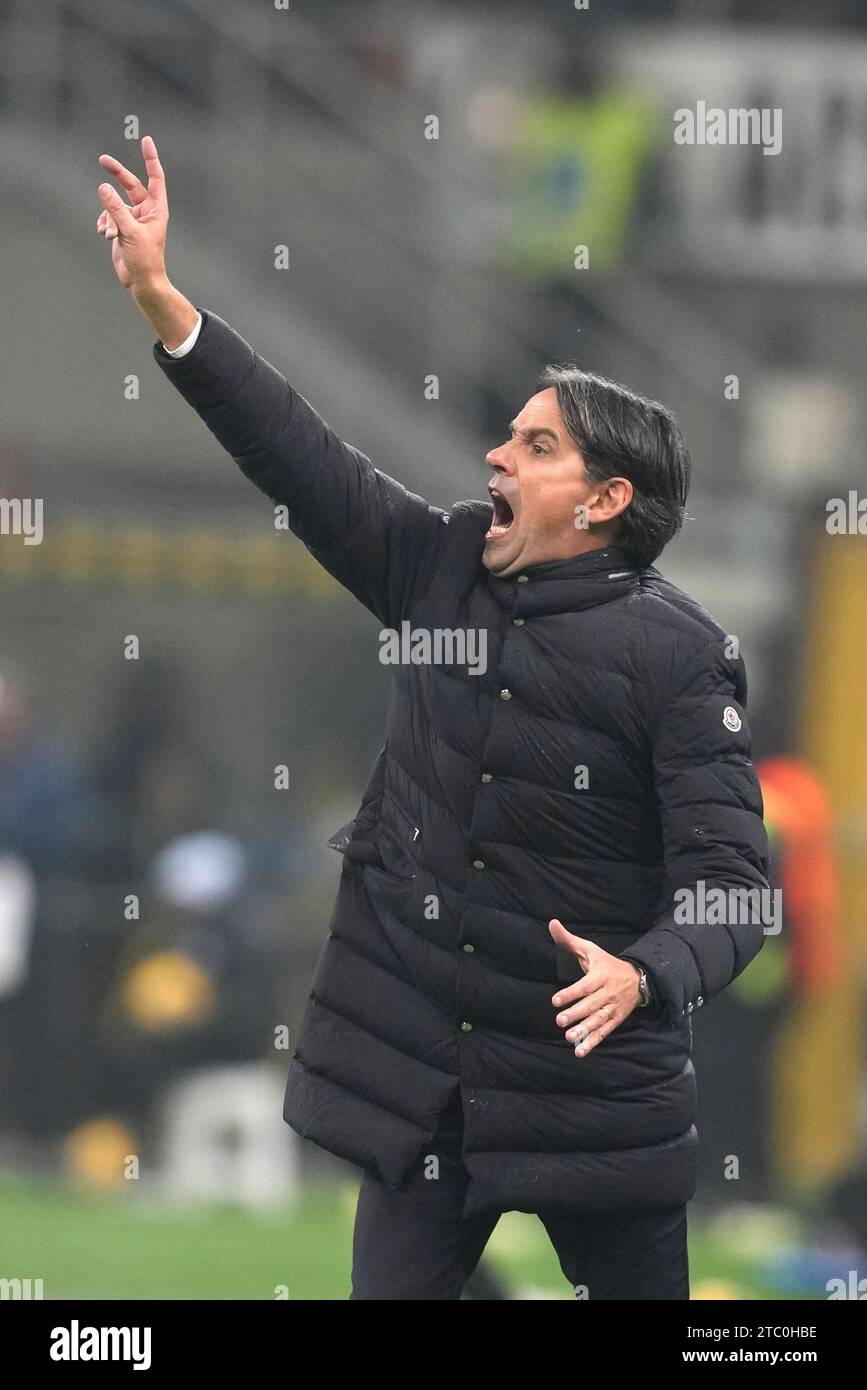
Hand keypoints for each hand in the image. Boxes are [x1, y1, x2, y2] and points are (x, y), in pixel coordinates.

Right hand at [96, 135, 168, 289]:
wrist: (140, 281)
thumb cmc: (144, 259)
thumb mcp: (130, 231)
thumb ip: (115, 209)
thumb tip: (103, 187)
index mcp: (156, 209)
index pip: (155, 178)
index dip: (151, 159)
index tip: (146, 140)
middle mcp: (145, 211)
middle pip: (130, 184)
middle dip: (116, 174)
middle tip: (103, 159)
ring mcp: (132, 218)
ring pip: (113, 205)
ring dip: (108, 217)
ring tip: (110, 233)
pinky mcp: (121, 227)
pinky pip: (107, 216)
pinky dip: (104, 224)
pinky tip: (106, 235)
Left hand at [548, 918, 641, 1057]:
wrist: (638, 978)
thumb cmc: (607, 963)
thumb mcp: (590, 949)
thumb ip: (569, 940)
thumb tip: (552, 923)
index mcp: (601, 975)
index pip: (585, 986)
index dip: (570, 993)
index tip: (555, 1001)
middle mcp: (608, 992)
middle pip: (591, 1005)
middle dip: (576, 1013)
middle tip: (560, 1021)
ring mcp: (613, 1008)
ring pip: (599, 1020)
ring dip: (585, 1030)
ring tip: (569, 1038)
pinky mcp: (615, 1020)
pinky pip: (604, 1032)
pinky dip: (593, 1042)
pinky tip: (580, 1051)